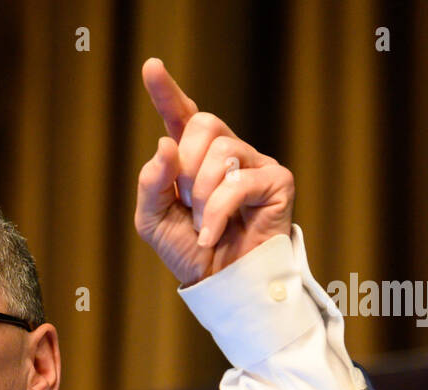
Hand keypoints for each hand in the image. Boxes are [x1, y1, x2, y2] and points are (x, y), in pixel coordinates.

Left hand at [135, 58, 294, 286]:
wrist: (220, 284)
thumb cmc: (189, 251)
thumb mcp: (153, 220)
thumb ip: (151, 183)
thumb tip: (165, 144)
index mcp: (193, 157)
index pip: (181, 116)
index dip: (166, 91)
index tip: (151, 67)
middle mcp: (226, 153)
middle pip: (204, 124)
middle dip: (186, 166)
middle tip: (188, 202)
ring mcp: (254, 164)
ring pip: (222, 152)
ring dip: (203, 195)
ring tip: (205, 223)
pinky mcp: (277, 182)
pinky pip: (240, 182)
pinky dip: (219, 213)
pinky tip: (214, 235)